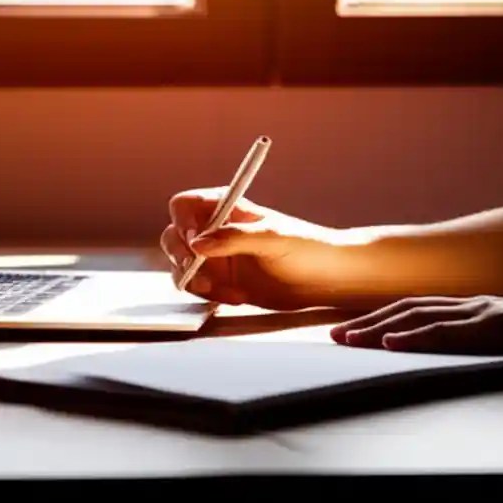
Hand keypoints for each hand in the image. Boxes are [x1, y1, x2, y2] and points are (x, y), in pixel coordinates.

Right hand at [159, 188, 332, 309]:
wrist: (327, 279)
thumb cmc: (307, 249)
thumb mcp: (273, 238)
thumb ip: (234, 238)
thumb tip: (197, 243)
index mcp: (227, 209)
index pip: (185, 205)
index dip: (182, 220)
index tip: (195, 238)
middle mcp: (215, 232)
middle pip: (174, 236)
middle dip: (180, 254)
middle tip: (196, 268)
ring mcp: (216, 259)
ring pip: (181, 265)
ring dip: (192, 279)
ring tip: (220, 290)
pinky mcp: (222, 284)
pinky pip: (197, 289)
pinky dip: (207, 296)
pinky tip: (236, 297)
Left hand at [328, 296, 502, 354]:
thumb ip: (477, 341)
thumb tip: (446, 353)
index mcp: (472, 308)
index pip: (415, 309)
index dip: (379, 318)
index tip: (348, 331)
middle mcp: (473, 305)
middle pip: (408, 310)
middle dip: (369, 323)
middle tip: (333, 337)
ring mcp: (485, 313)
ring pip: (422, 317)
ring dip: (381, 329)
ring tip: (350, 340)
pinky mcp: (499, 327)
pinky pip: (452, 333)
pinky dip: (418, 337)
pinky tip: (393, 344)